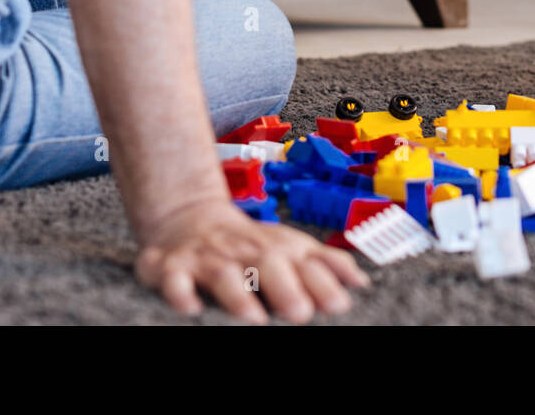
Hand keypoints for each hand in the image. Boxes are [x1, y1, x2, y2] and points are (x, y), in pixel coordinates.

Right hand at [135, 197, 369, 323]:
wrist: (187, 217)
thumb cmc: (249, 244)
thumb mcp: (290, 246)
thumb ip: (325, 265)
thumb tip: (361, 282)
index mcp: (279, 249)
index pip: (305, 263)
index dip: (323, 281)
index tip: (339, 304)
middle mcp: (247, 252)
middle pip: (268, 265)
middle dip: (286, 287)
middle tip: (301, 314)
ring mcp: (210, 258)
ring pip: (224, 274)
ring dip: (238, 295)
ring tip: (253, 317)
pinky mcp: (173, 266)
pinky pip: (174, 279)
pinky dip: (181, 292)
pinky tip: (190, 308)